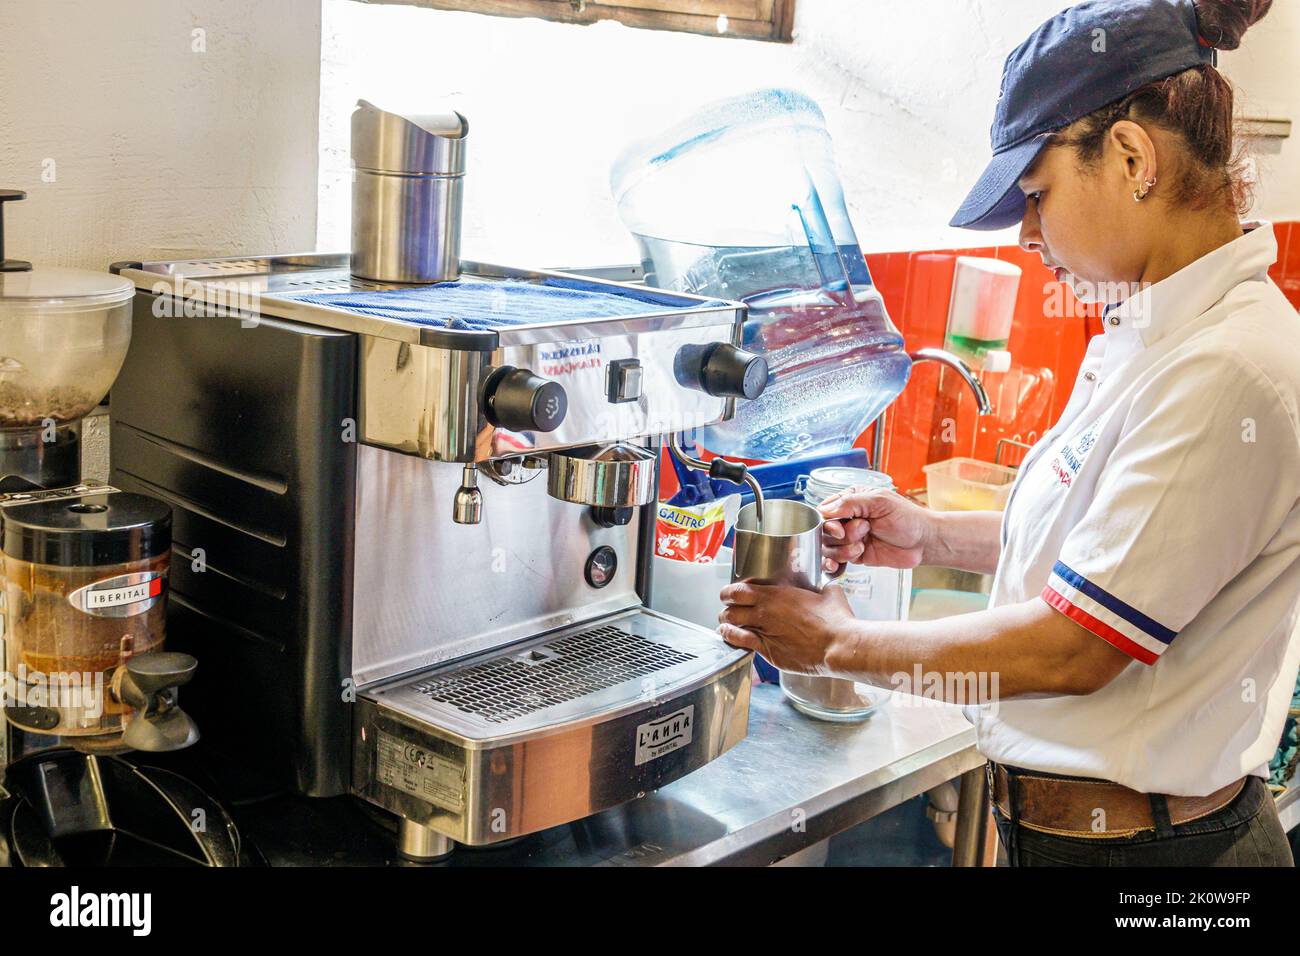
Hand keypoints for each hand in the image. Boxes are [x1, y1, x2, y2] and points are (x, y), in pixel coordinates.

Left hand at [718, 582, 855, 674]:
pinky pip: (740, 642)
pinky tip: (731, 638)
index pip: (738, 590)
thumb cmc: (836, 620)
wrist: (838, 645)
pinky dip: (732, 639)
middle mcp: (765, 611)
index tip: (731, 594)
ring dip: (726, 624)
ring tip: (726, 626)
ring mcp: (764, 631)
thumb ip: (821, 589)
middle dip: (726, 609)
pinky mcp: (768, 650)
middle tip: (729, 611)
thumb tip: (826, 589)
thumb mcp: (829, 594)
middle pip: (730, 608)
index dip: (729, 592)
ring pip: (731, 624)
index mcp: (776, 594)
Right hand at [818, 487, 931, 570]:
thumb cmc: (907, 518)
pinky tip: (837, 565)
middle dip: (841, 536)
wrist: (923, 542)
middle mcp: (848, 519)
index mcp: (851, 500)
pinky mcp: (855, 555)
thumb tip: (825, 510)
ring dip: (843, 550)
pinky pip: (836, 561)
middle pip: (824, 531)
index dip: (827, 522)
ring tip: (862, 546)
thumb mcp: (880, 502)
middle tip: (863, 532)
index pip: (824, 510)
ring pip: (828, 547)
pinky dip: (834, 564)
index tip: (840, 529)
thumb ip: (851, 503)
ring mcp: (850, 538)